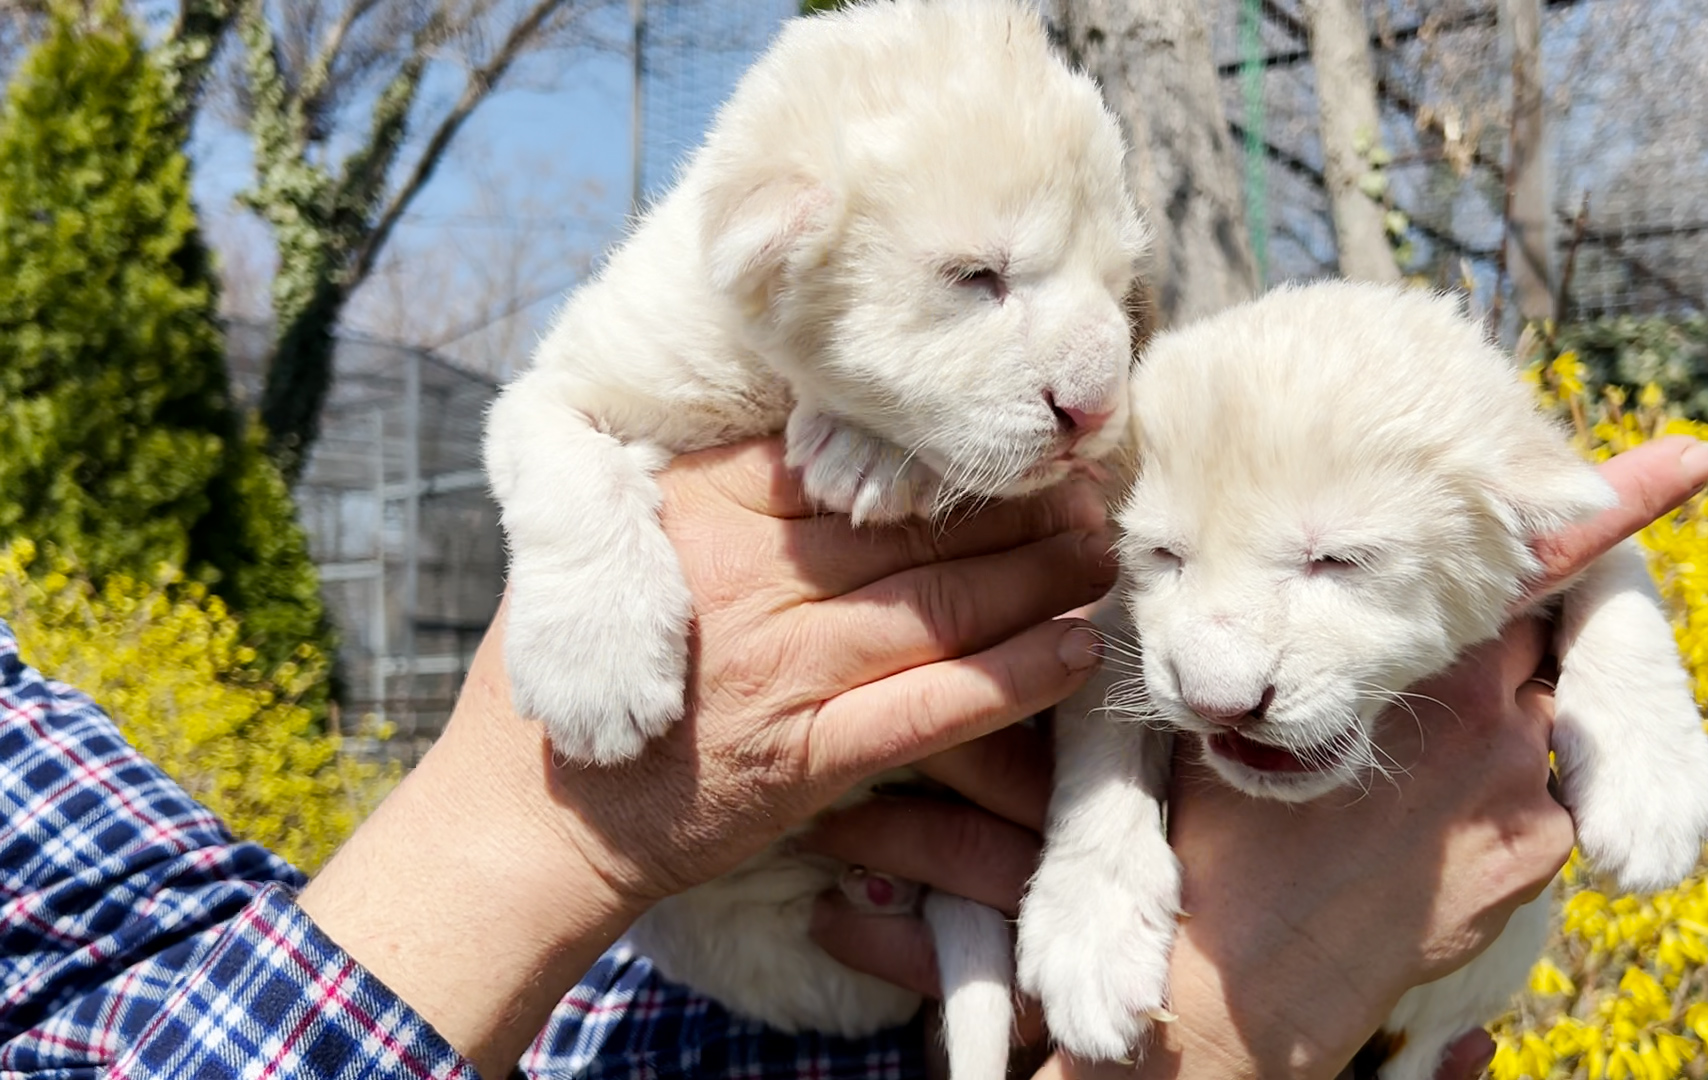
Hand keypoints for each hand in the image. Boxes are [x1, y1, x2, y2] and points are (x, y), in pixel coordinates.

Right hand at [296, 438, 1116, 1077]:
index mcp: (699, 506)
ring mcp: (782, 672)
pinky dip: (1012, 681)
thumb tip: (813, 423)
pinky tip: (1075, 653)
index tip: (1004, 428)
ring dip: (1040, 578)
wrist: (536, 816)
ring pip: (940, 608)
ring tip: (1103, 554)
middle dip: (1017, 506)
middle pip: (915, 525)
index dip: (937, 440)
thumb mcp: (615, 539)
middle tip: (1091, 484)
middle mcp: (748, 579)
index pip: (847, 452)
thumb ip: (709, 480)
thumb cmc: (574, 665)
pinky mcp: (808, 761)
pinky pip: (932, 710)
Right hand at [1040, 434, 1707, 1079]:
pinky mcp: (1537, 855)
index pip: (1537, 568)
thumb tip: (1300, 616)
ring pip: (1537, 718)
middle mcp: (1494, 715)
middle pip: (1532, 639)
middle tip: (1447, 667)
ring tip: (1422, 766)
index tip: (1682, 465)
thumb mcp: (1248, 709)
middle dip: (1499, 639)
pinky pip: (1544, 794)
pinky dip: (1504, 794)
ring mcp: (1525, 788)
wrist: (1253, 972)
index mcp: (1424, 661)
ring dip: (1497, 723)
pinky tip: (1432, 823)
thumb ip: (1305, 649)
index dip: (1602, 512)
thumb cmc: (1230, 831)